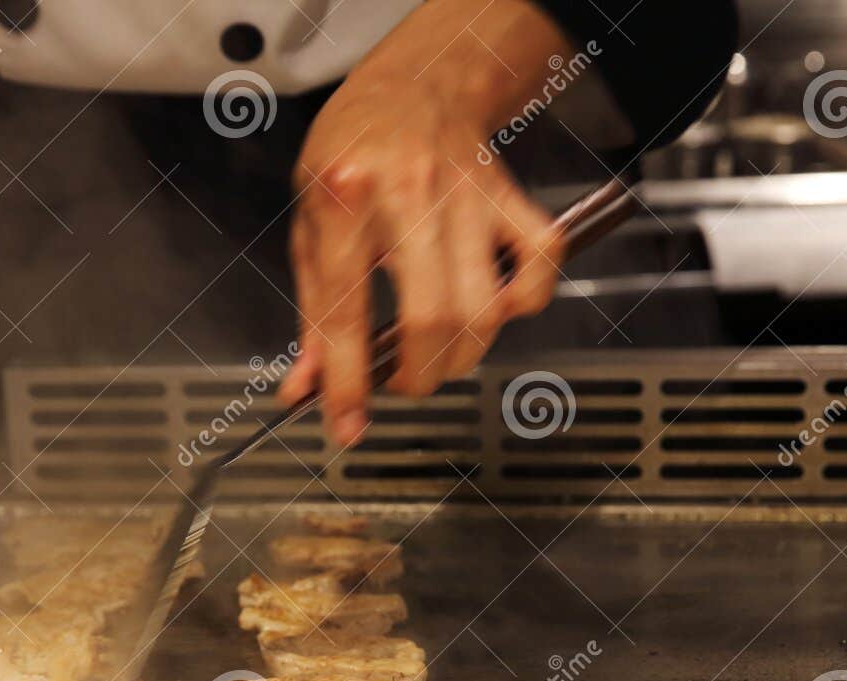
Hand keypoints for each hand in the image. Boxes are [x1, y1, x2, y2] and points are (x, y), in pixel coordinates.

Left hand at [279, 0, 570, 445]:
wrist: (412, 87)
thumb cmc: (354, 155)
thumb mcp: (310, 226)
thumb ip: (312, 313)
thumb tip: (307, 388)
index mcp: (344, 198)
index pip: (346, 311)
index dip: (347, 382)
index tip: (347, 427)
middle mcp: (410, 194)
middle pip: (432, 318)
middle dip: (417, 376)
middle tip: (401, 381)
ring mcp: (469, 197)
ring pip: (485, 308)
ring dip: (462, 355)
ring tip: (436, 353)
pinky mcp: (512, 198)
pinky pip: (539, 266)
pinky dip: (523, 304)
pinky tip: (494, 309)